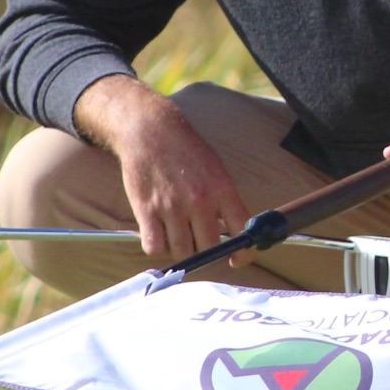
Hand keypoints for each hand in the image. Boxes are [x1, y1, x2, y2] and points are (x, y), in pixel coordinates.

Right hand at [74, 77, 248, 259]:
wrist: (150, 130)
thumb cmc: (185, 150)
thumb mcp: (216, 169)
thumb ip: (224, 201)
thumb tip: (233, 233)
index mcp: (222, 189)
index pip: (242, 231)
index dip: (243, 253)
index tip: (236, 259)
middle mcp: (199, 201)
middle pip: (209, 248)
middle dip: (206, 251)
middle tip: (198, 243)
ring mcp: (172, 207)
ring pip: (182, 252)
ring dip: (180, 250)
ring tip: (177, 236)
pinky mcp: (146, 210)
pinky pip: (154, 247)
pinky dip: (156, 246)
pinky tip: (158, 234)